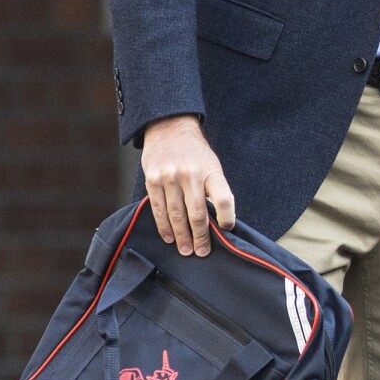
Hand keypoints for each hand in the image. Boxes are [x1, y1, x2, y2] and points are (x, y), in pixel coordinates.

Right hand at [141, 115, 235, 256]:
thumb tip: (220, 222)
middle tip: (202, 252)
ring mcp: (170, 177)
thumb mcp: (212, 165)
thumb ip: (215, 190)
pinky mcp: (153, 180)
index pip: (223, 198)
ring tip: (186, 250)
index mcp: (211, 171)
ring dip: (182, 236)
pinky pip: (158, 209)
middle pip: (197, 213)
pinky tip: (169, 237)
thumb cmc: (196, 154)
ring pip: (176, 215)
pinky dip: (164, 226)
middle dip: (200, 237)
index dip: (227, 216)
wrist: (169, 128)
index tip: (227, 229)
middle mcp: (191, 175)